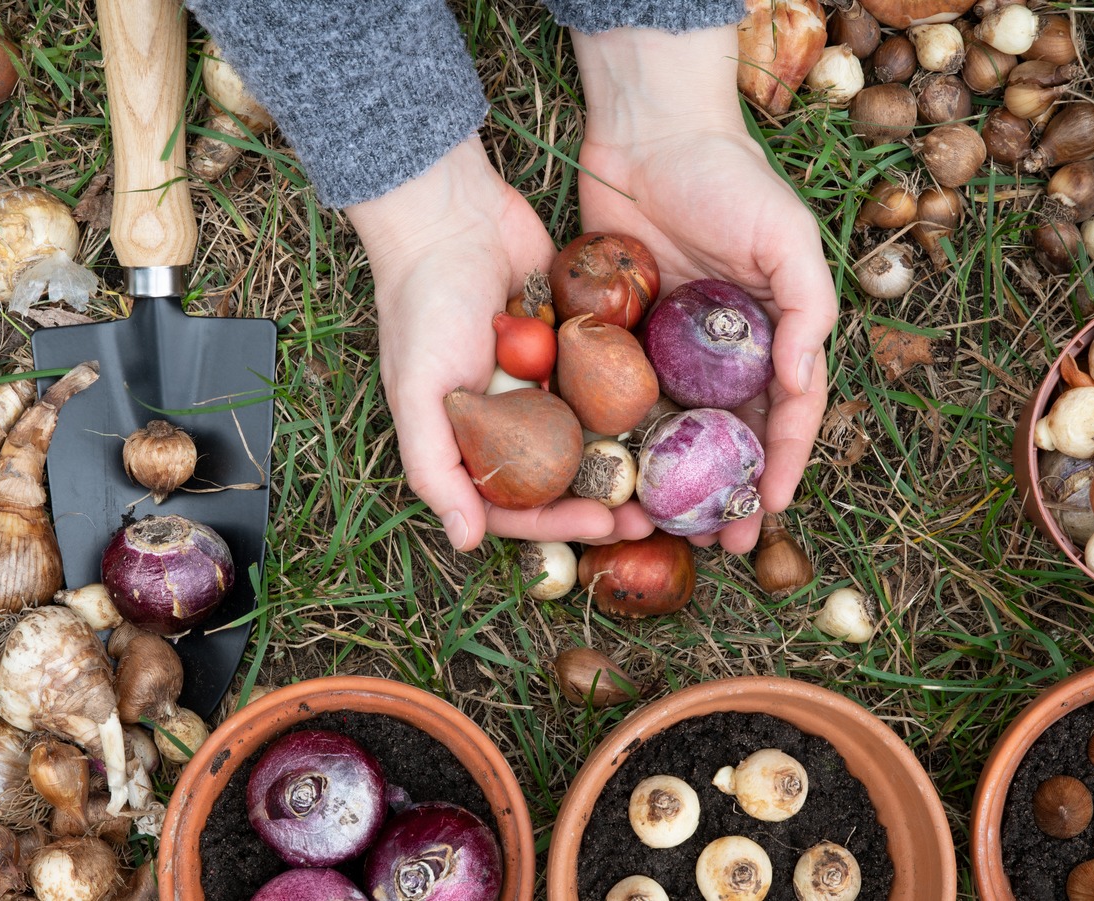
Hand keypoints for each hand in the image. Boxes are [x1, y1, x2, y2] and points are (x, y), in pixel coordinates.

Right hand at [348, 138, 651, 550]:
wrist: (452, 215)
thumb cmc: (423, 305)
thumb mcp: (418, 392)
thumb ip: (435, 469)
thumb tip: (465, 542)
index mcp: (470, 439)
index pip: (517, 502)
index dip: (559, 522)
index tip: (603, 525)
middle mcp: (511, 418)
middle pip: (564, 477)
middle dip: (607, 500)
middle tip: (652, 516)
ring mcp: (547, 380)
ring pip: (595, 434)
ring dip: (631, 458)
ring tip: (672, 475)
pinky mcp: (577, 342)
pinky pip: (611, 380)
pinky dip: (637, 400)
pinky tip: (676, 416)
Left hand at [571, 26, 837, 553]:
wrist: (647, 131)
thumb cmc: (728, 177)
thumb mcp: (787, 236)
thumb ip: (807, 308)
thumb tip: (804, 382)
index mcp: (773, 333)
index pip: (787, 414)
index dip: (781, 465)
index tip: (767, 511)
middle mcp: (723, 350)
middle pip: (730, 436)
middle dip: (728, 493)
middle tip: (720, 544)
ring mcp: (669, 347)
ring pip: (675, 429)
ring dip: (674, 481)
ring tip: (664, 527)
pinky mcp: (617, 336)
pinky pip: (620, 397)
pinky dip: (620, 438)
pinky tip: (611, 476)